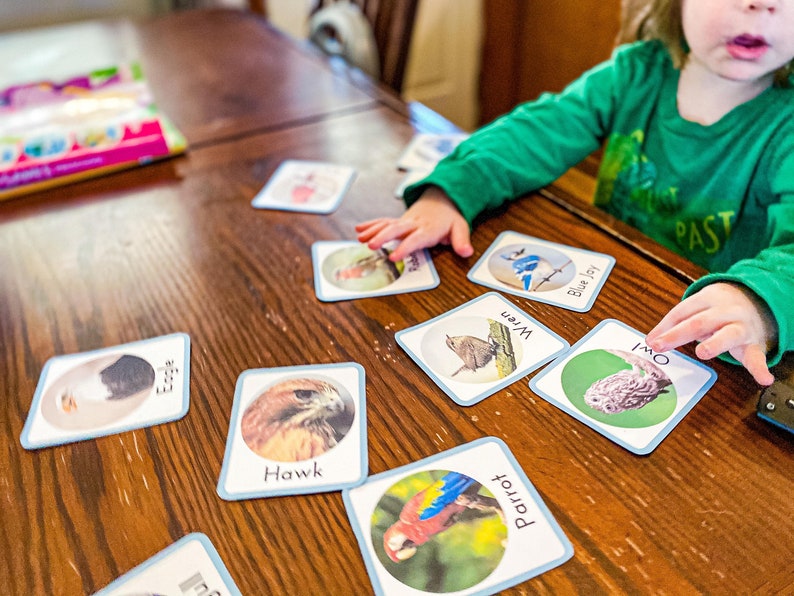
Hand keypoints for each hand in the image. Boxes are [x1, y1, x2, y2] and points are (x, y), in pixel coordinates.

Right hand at [355, 187, 472, 261]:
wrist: (442, 198)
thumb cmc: (449, 217)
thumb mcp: (461, 227)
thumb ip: (461, 241)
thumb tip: (466, 252)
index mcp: (428, 228)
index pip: (416, 239)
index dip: (405, 247)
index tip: (394, 256)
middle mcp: (414, 224)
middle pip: (397, 229)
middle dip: (383, 237)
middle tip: (371, 245)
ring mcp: (405, 221)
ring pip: (387, 224)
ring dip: (373, 231)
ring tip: (360, 239)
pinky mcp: (398, 220)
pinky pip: (383, 221)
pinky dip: (370, 225)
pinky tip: (358, 230)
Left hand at [646, 282, 777, 385]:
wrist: (758, 299)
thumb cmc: (717, 309)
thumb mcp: (696, 309)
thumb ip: (675, 323)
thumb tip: (651, 340)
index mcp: (706, 300)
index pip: (682, 312)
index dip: (666, 327)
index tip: (652, 341)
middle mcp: (724, 312)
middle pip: (699, 322)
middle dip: (678, 334)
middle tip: (660, 346)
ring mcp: (741, 327)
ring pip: (728, 335)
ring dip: (715, 343)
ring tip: (703, 352)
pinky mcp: (754, 344)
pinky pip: (758, 357)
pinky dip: (760, 368)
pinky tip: (763, 379)